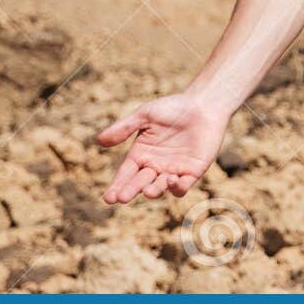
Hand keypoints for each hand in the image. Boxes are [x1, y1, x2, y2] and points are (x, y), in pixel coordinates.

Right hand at [96, 92, 230, 203]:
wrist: (203, 105)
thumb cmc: (173, 108)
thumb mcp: (145, 115)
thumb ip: (124, 128)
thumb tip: (99, 140)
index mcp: (141, 154)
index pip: (125, 174)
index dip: (117, 186)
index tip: (108, 198)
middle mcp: (155, 166)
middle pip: (140, 183)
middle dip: (130, 191)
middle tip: (122, 198)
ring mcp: (173, 170)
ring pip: (160, 187)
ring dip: (153, 190)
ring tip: (148, 191)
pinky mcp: (193, 172)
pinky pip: (183, 185)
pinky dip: (177, 187)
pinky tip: (172, 182)